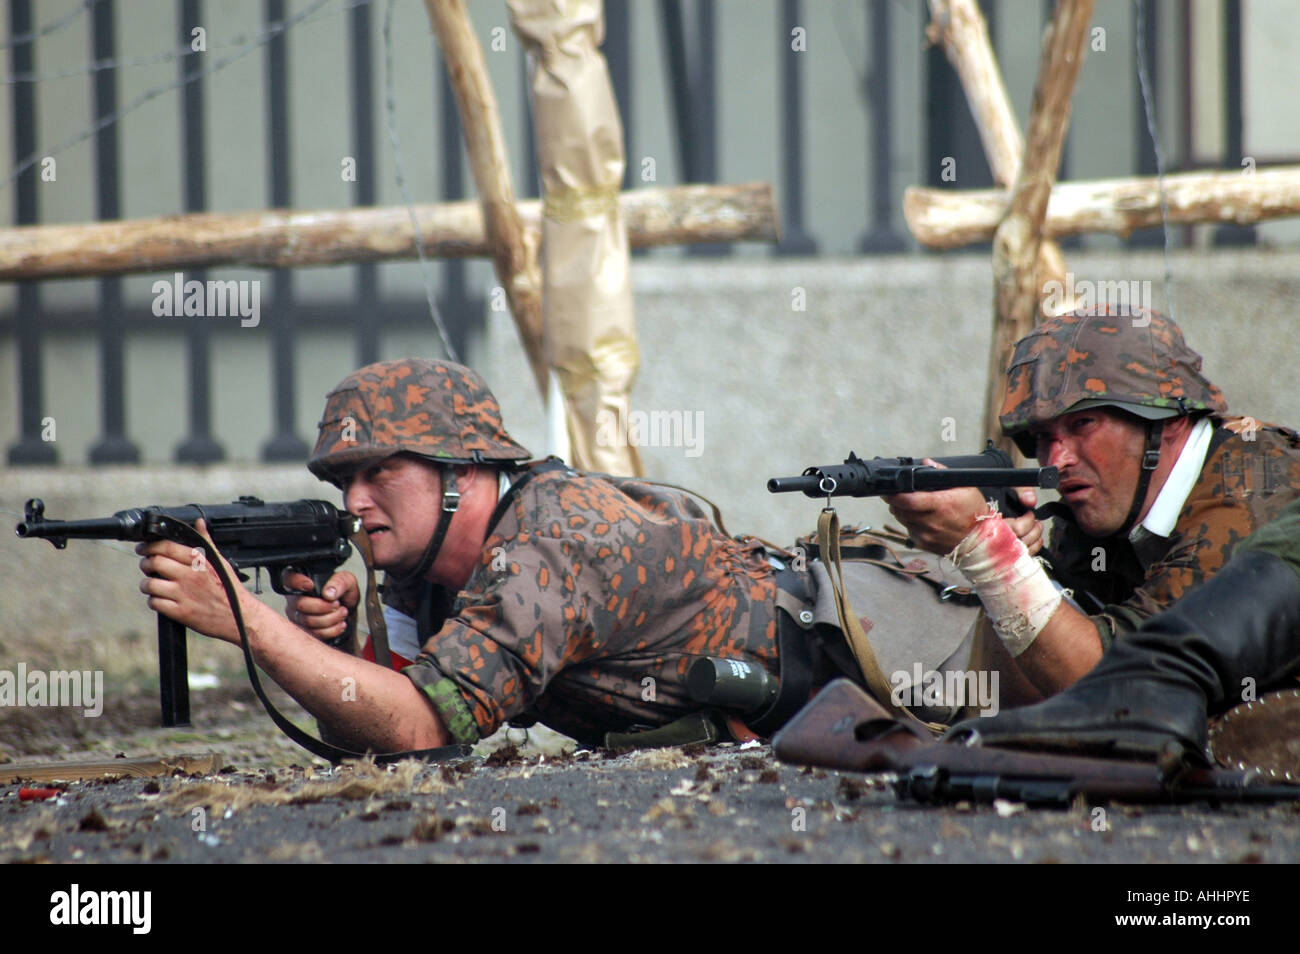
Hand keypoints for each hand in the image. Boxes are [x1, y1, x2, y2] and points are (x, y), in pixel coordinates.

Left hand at [137, 518, 252, 644]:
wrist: (239, 617)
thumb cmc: (229, 588)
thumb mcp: (221, 561)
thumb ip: (206, 541)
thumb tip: (198, 523)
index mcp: (200, 560)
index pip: (166, 547)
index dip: (149, 546)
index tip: (143, 548)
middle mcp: (190, 575)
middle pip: (154, 562)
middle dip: (146, 563)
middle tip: (148, 565)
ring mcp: (184, 594)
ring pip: (149, 584)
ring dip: (146, 584)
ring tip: (153, 584)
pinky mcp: (180, 612)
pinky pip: (155, 603)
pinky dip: (154, 601)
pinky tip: (161, 599)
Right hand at [283, 570, 359, 643]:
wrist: (348, 610)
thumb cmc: (343, 592)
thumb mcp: (347, 581)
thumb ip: (339, 582)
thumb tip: (328, 594)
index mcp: (301, 582)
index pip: (289, 579)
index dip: (297, 582)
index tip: (311, 585)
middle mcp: (294, 599)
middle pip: (300, 604)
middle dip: (323, 606)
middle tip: (337, 604)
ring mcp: (296, 616)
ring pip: (308, 621)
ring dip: (331, 619)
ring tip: (342, 612)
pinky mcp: (303, 631)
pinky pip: (314, 634)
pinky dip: (331, 630)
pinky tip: (340, 624)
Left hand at [884, 464, 1042, 556]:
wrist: (982, 540)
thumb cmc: (974, 513)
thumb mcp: (964, 487)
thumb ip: (942, 472)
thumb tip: (926, 463)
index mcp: (940, 505)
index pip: (907, 500)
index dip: (894, 495)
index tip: (890, 490)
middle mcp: (931, 522)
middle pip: (900, 510)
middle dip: (896, 501)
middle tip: (899, 495)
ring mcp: (927, 535)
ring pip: (903, 520)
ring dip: (903, 512)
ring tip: (912, 506)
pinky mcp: (924, 544)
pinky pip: (909, 530)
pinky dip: (910, 523)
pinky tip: (921, 519)